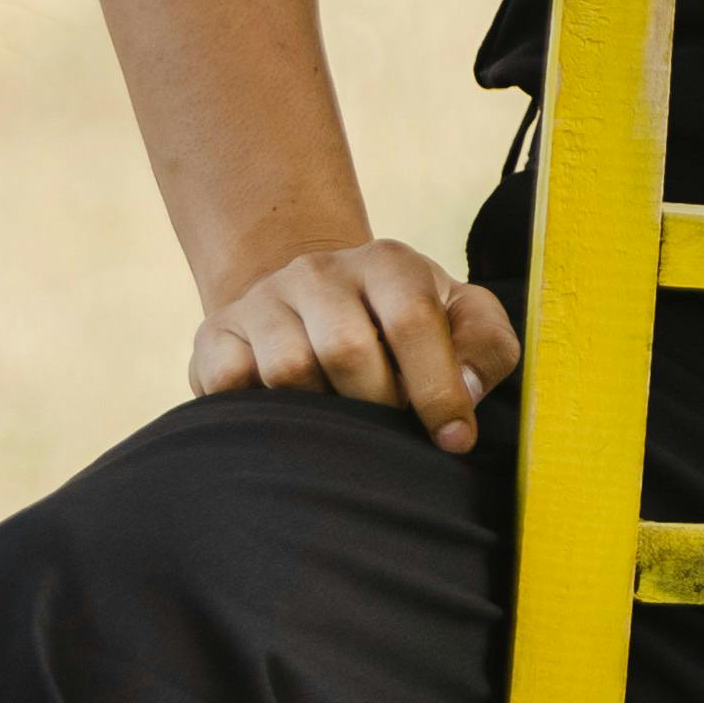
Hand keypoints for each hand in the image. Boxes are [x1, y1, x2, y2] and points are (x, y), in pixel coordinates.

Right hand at [190, 236, 517, 452]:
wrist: (310, 299)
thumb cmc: (399, 324)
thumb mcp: (458, 319)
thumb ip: (486, 346)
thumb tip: (464, 392)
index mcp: (388, 263)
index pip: (411, 318)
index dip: (437, 386)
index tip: (453, 440)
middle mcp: (320, 272)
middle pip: (345, 349)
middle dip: (376, 406)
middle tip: (389, 431)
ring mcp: (263, 300)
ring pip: (287, 371)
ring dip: (322, 415)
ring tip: (341, 426)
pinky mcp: (217, 334)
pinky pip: (229, 381)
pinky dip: (259, 413)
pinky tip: (286, 421)